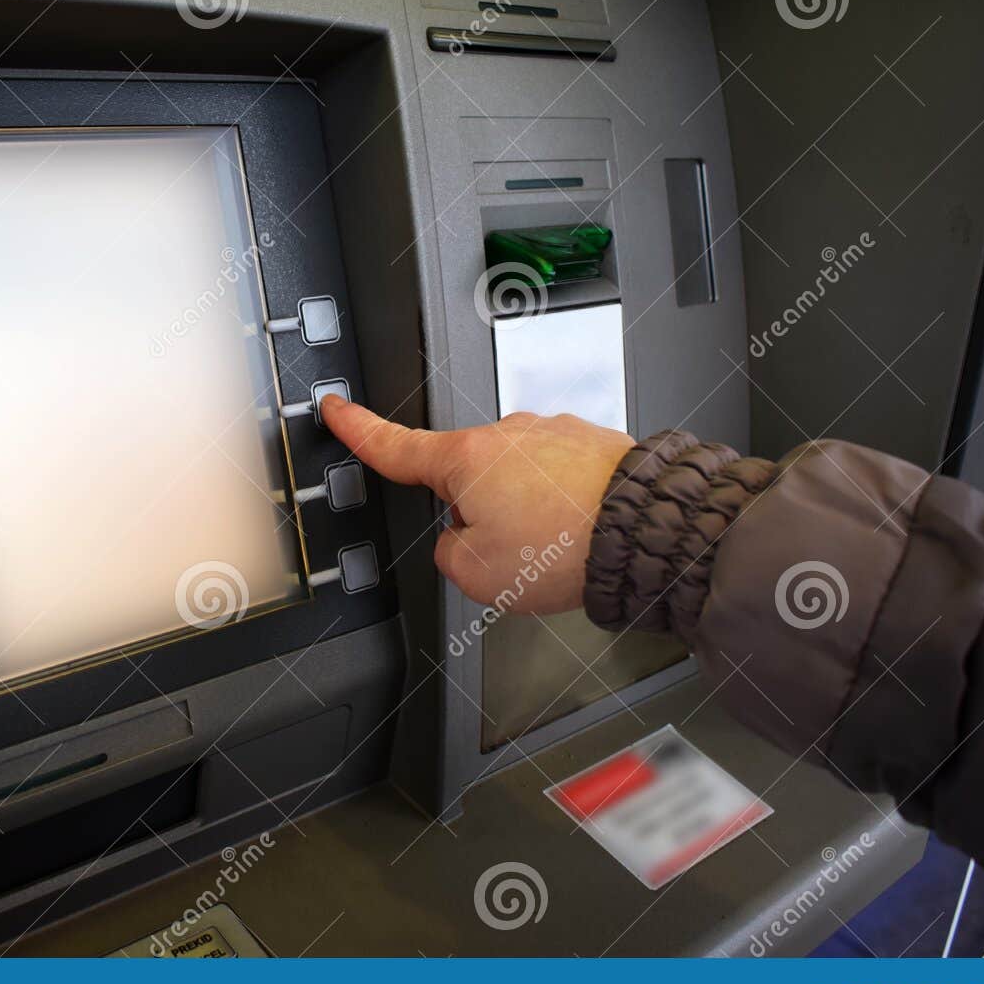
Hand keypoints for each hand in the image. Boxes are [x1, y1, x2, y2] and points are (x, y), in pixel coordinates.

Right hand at [320, 397, 634, 613]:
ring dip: (528, 515)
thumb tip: (461, 539)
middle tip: (512, 555)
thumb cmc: (565, 545)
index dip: (357, 430)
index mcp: (464, 459)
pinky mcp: (589, 443)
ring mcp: (550, 433)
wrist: (645, 527)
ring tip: (559, 549)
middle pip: (466, 479)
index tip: (337, 409)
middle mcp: (506, 434)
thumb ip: (449, 554)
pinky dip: (562, 507)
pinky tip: (580, 533)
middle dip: (478, 517)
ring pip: (516, 483)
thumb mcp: (475, 574)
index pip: (393, 445)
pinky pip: (558, 481)